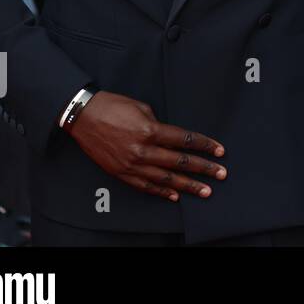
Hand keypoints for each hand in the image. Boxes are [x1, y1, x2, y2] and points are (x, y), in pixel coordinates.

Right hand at [68, 91, 226, 201]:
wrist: (82, 116)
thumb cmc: (113, 106)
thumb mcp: (142, 108)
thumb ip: (159, 125)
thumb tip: (171, 138)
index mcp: (151, 131)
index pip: (185, 141)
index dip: (205, 145)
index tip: (219, 151)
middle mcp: (143, 150)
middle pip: (180, 162)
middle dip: (203, 169)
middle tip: (221, 174)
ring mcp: (131, 164)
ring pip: (165, 179)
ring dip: (187, 186)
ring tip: (205, 191)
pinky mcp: (120, 173)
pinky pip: (145, 186)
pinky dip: (161, 192)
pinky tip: (175, 197)